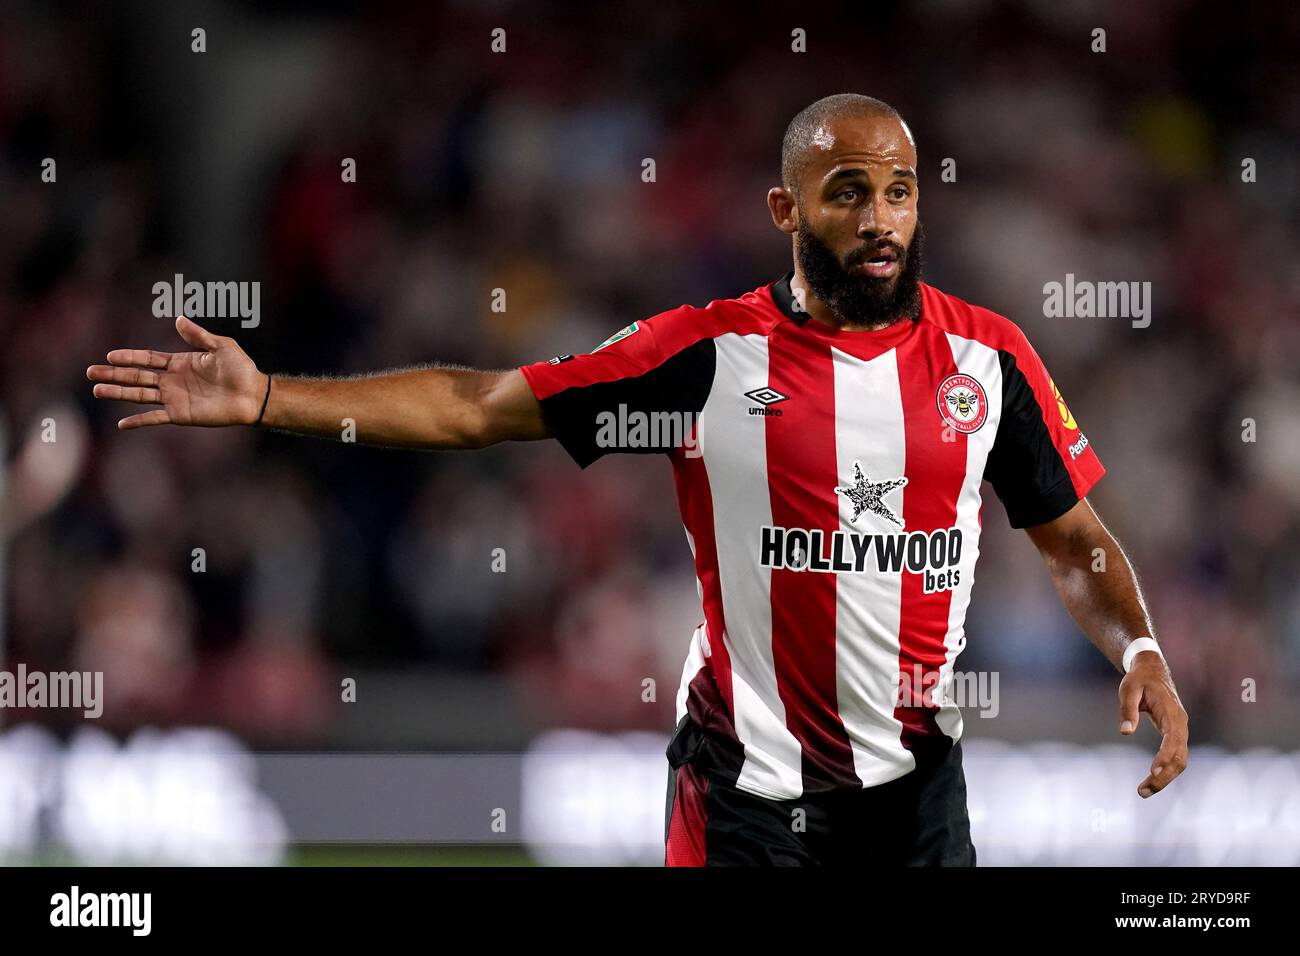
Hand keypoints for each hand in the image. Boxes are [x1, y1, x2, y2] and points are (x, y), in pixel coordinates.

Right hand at [87, 316, 267, 428]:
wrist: (253, 395)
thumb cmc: (241, 369)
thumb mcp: (220, 346)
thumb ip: (198, 336)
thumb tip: (178, 319)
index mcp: (180, 363)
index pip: (148, 359)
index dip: (129, 357)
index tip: (110, 356)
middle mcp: (173, 381)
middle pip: (137, 377)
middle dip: (114, 374)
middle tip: (91, 372)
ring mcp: (174, 398)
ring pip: (139, 395)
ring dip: (118, 393)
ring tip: (97, 390)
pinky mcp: (180, 415)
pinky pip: (155, 418)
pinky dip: (139, 422)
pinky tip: (122, 424)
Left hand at [1118, 651, 1188, 798]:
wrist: (1152, 670)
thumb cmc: (1139, 679)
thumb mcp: (1129, 690)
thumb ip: (1128, 710)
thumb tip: (1125, 733)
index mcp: (1172, 713)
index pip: (1173, 740)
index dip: (1165, 757)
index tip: (1153, 772)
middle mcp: (1180, 724)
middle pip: (1180, 757)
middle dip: (1164, 777)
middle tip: (1143, 791)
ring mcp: (1179, 730)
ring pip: (1180, 760)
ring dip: (1165, 778)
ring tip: (1143, 791)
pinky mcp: (1174, 734)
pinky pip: (1175, 756)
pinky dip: (1166, 770)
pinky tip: (1151, 780)